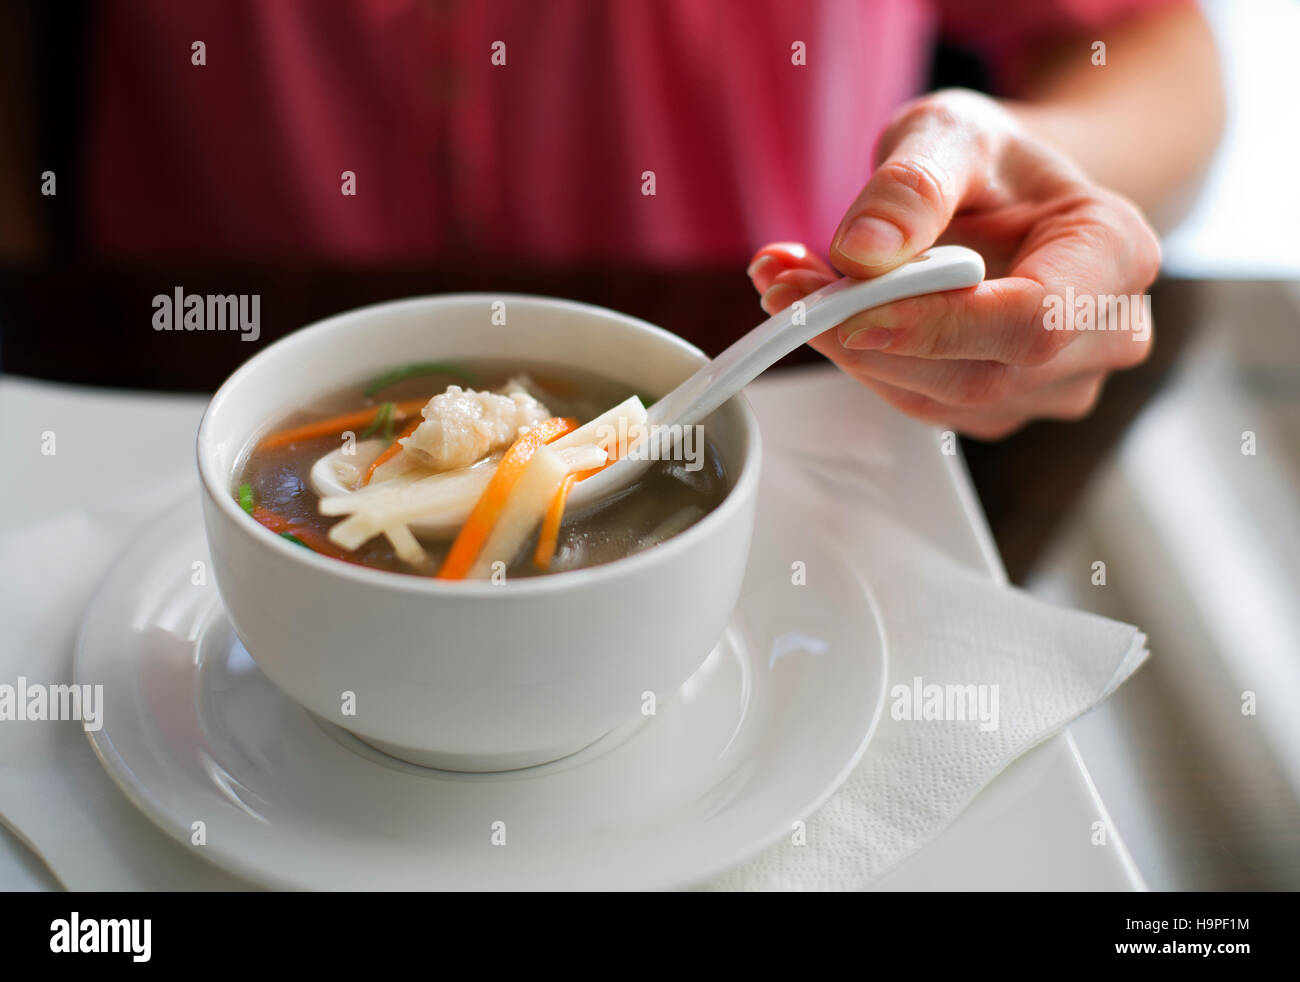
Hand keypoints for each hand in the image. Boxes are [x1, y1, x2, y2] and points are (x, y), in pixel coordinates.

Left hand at [747, 90, 1160, 438]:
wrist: (1005, 193)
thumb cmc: (990, 161)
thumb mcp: (949, 134)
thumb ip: (912, 185)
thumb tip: (863, 252)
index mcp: (1116, 254)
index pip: (1034, 320)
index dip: (937, 326)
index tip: (848, 310)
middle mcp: (1105, 334)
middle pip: (981, 373)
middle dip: (868, 335)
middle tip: (786, 286)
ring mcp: (1058, 383)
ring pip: (941, 397)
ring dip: (852, 350)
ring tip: (793, 286)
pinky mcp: (1004, 406)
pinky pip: (923, 402)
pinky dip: (863, 361)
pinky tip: (827, 312)